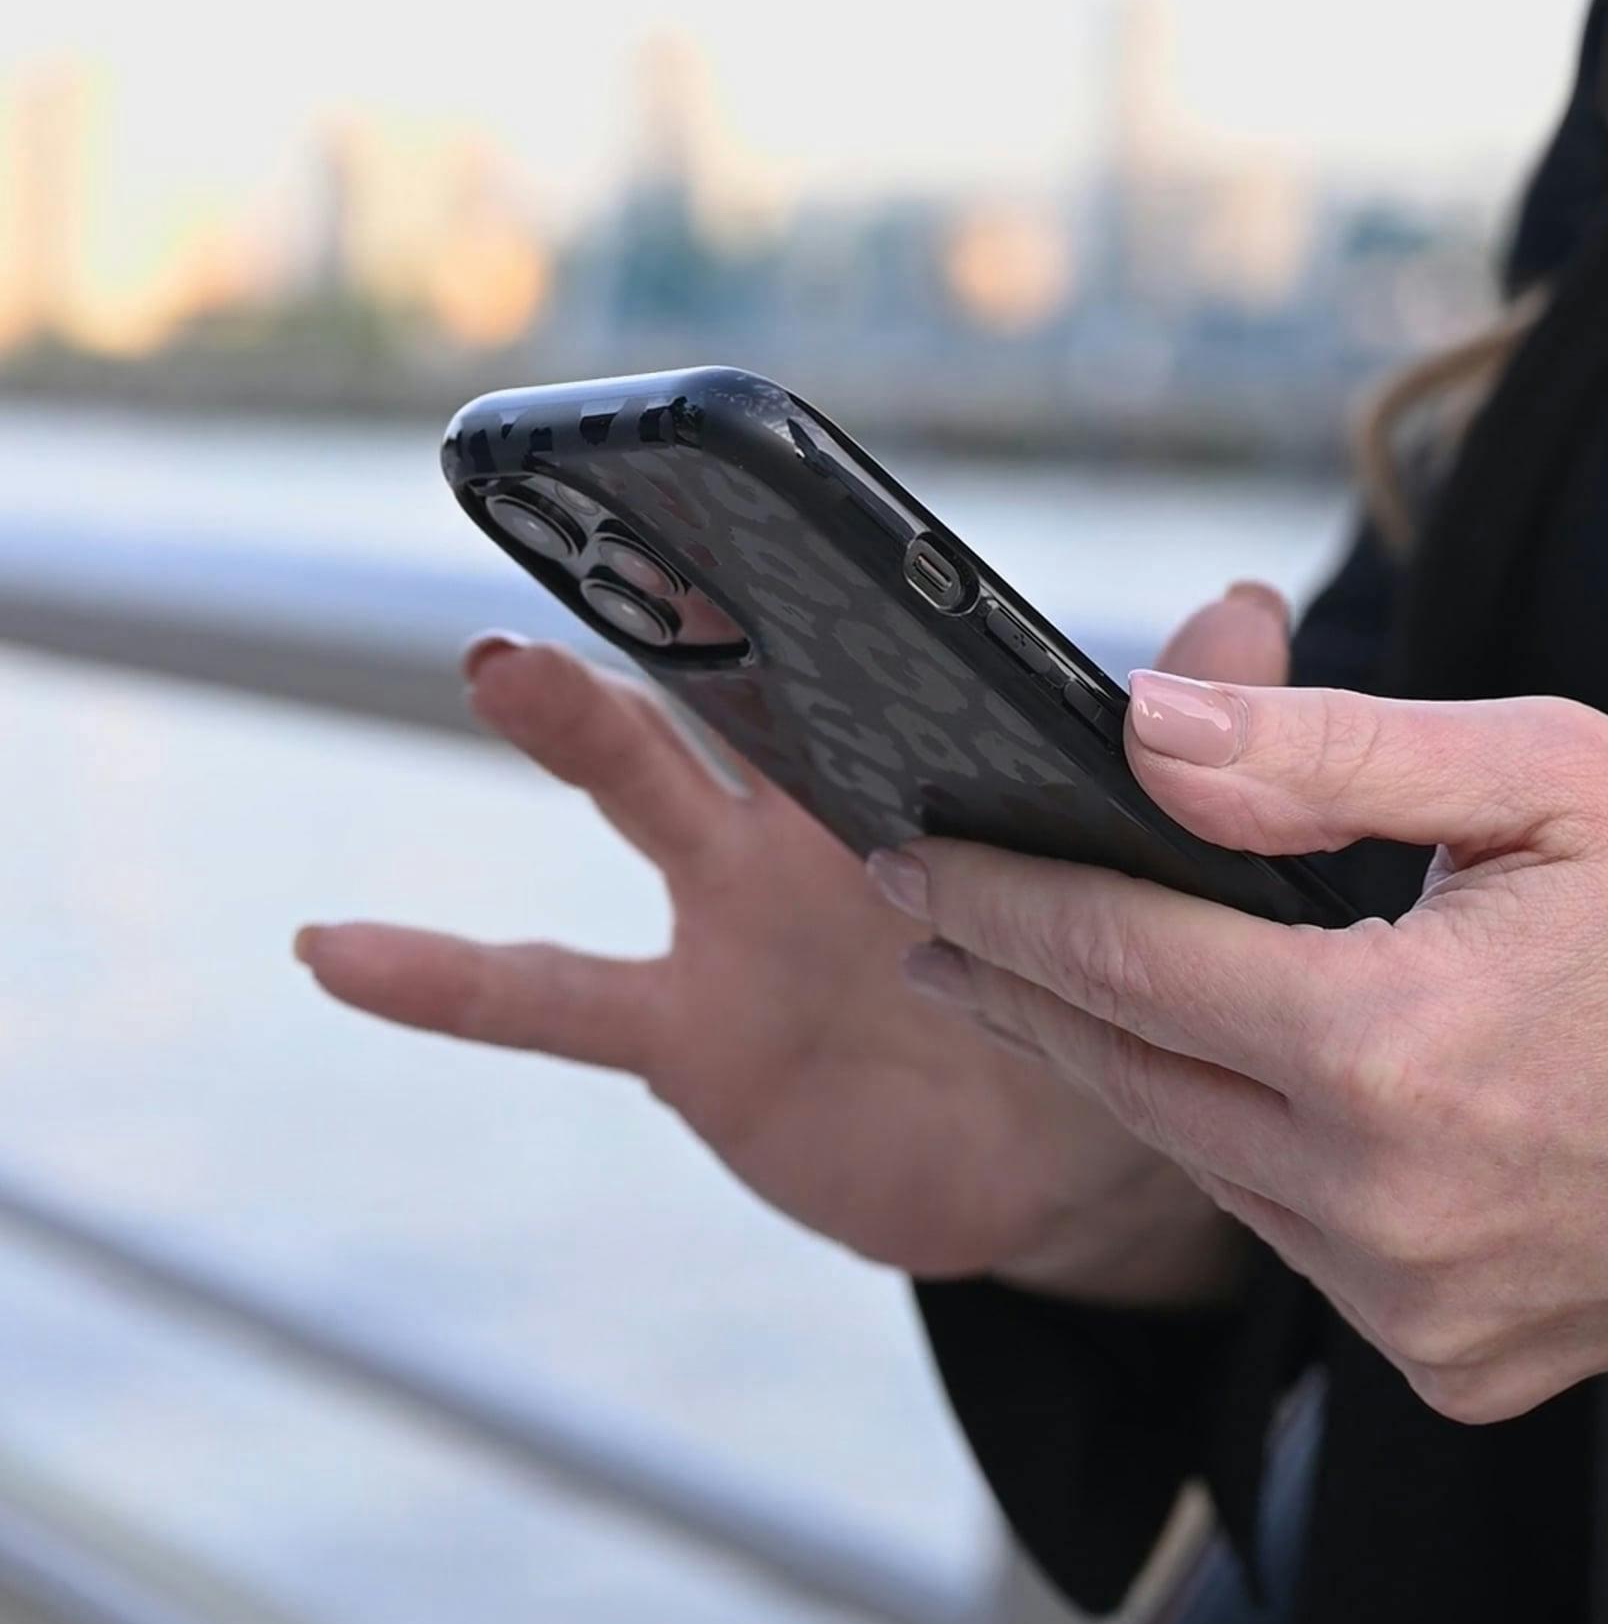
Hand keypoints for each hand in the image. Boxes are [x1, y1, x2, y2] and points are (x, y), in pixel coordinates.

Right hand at [293, 585, 1293, 1307]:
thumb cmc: (1091, 964)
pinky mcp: (689, 1030)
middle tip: (605, 504)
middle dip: (669, 597)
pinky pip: (544, 996)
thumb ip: (1193, 726)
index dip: (794, 557)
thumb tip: (1257, 602)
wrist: (1072, 1157)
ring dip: (567, 725)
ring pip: (636, 793)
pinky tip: (334, 945)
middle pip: (725, 676)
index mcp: (902, 750)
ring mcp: (725, 911)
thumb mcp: (1148, 854)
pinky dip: (434, 975)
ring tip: (490, 655)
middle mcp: (798, 809)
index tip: (741, 466)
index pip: (841, 632)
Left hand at [884, 679, 1607, 1491]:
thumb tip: (1145, 732)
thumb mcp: (1545, 776)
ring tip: (1070, 982)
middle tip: (935, 916)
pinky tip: (1269, 1091)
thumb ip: (1325, 756)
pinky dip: (1266, 1164)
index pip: (1123, 964)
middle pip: (1131, 1078)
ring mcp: (1415, 1308)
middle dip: (1019, 988)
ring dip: (1139, 1073)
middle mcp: (1383, 1206)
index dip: (997, 901)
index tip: (906, 858)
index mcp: (1391, 1052)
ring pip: (1209, 1168)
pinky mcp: (1450, 1367)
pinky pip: (1303, 1249)